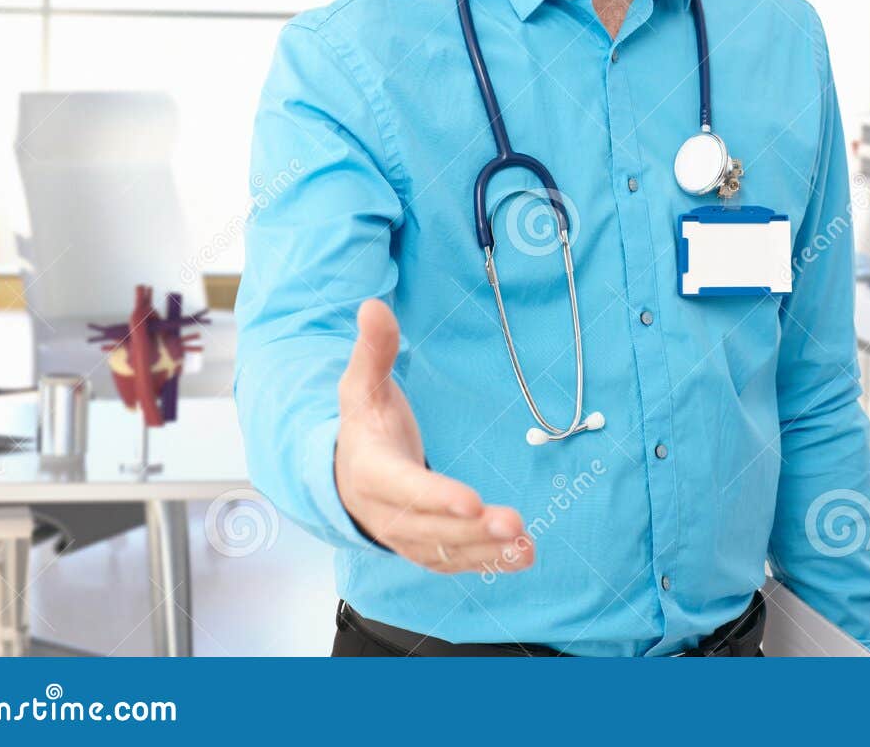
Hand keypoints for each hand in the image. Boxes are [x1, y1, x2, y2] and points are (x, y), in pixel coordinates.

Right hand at [334, 298, 532, 574]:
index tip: (470, 501)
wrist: (343, 475)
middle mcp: (386, 513)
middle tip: (515, 523)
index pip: (403, 488)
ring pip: (445, 551)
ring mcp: (406, 537)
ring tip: (526, 546)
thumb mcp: (361, 385)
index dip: (435, 497)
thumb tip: (373, 305)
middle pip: (429, 528)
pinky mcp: (426, 549)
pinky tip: (523, 556)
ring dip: (486, 552)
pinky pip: (455, 562)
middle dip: (473, 529)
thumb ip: (373, 349)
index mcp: (371, 471)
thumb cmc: (364, 425)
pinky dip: (488, 563)